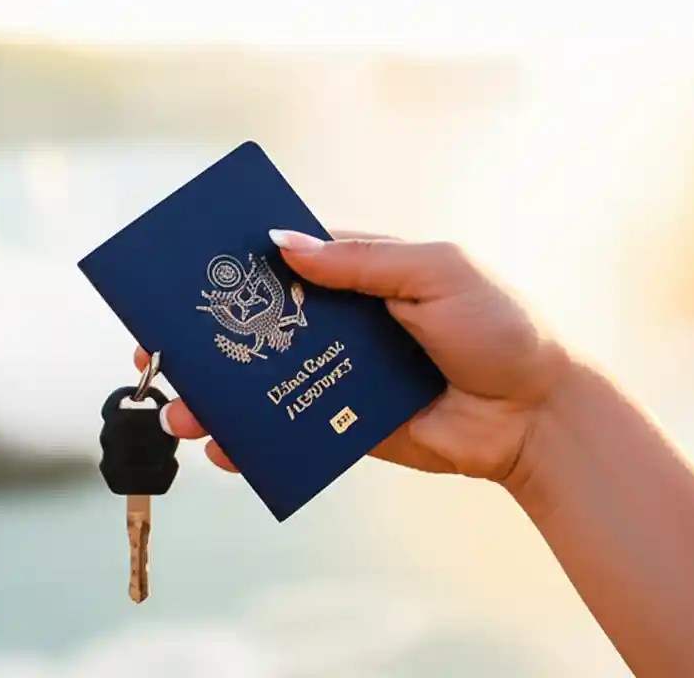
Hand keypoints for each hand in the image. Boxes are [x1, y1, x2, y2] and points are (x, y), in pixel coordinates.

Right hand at [134, 230, 571, 483]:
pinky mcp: (346, 425)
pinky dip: (253, 441)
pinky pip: (290, 430)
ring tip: (180, 414)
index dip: (233, 267)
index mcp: (361, 273)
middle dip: (205, 340)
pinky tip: (224, 450)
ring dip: (217, 396)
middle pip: (258, 326)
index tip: (183, 278)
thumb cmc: (498, 327)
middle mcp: (342, 323)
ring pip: (264, 381)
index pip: (284, 261)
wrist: (536, 415)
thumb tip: (284, 243)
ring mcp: (340, 376)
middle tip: (157, 354)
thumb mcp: (436, 272)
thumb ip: (362, 261)